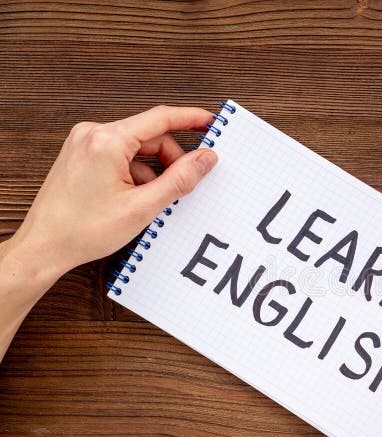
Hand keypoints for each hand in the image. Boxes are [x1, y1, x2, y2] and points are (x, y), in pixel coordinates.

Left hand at [9, 105, 217, 278]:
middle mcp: (92, 135)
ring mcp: (84, 144)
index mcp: (107, 141)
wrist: (44, 247)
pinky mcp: (81, 155)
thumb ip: (179, 179)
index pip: (160, 118)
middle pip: (150, 136)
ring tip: (153, 199)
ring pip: (136, 147)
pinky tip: (137, 197)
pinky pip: (120, 155)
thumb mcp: (142, 207)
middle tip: (185, 184)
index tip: (210, 121)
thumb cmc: (83, 230)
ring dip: (154, 169)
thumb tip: (205, 159)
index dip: (190, 118)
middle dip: (172, 158)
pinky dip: (136, 173)